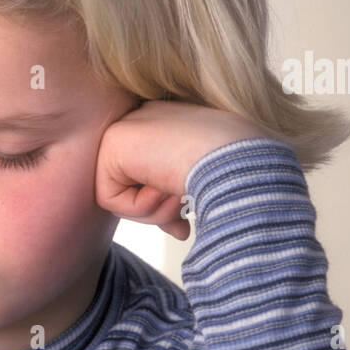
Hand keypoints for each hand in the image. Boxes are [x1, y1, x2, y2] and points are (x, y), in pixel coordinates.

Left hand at [95, 100, 272, 240]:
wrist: (240, 160)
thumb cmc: (236, 173)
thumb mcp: (203, 186)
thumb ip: (180, 202)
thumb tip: (177, 230)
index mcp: (170, 124)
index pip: (148, 177)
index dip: (163, 206)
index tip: (184, 224)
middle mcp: (145, 119)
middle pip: (131, 189)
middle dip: (156, 211)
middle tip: (181, 203)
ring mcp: (127, 127)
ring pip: (119, 197)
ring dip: (152, 210)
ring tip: (177, 192)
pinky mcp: (112, 143)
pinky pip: (109, 199)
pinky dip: (139, 207)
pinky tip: (162, 188)